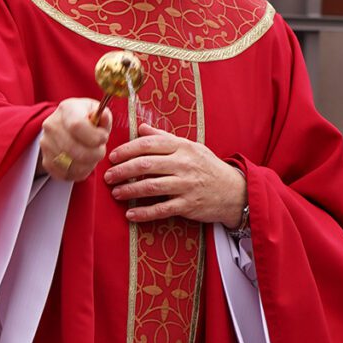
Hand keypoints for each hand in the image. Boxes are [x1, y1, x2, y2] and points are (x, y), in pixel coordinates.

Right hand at [40, 98, 111, 181]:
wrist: (65, 127)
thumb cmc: (86, 119)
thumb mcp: (97, 112)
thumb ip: (104, 116)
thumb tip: (104, 116)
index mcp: (66, 109)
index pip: (77, 125)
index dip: (95, 137)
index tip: (104, 138)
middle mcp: (52, 125)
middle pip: (74, 149)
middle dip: (95, 154)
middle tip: (100, 150)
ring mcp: (46, 144)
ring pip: (71, 164)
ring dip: (88, 164)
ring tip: (92, 157)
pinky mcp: (46, 161)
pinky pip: (66, 174)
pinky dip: (79, 173)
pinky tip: (84, 164)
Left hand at [103, 122, 246, 225]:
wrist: (234, 191)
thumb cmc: (207, 167)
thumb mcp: (190, 147)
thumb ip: (164, 138)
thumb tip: (141, 128)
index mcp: (182, 147)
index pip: (149, 144)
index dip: (127, 150)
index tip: (113, 156)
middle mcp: (184, 164)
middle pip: (146, 165)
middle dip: (122, 171)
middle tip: (108, 176)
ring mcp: (186, 185)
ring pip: (151, 187)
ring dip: (129, 190)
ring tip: (116, 193)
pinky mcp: (188, 205)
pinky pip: (161, 209)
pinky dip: (144, 213)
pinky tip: (130, 214)